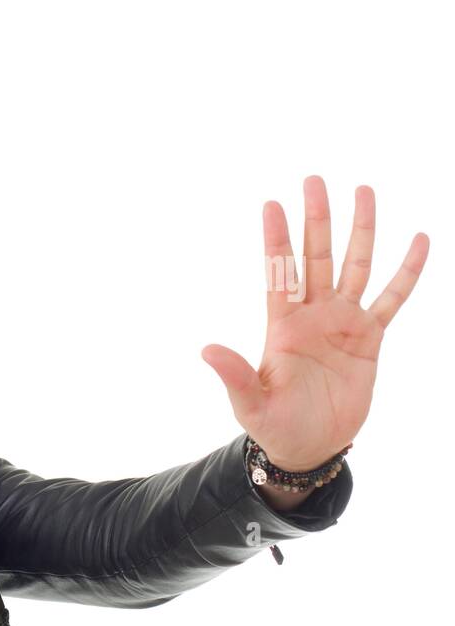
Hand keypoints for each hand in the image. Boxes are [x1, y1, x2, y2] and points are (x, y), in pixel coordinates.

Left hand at [201, 176, 428, 471]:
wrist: (308, 445)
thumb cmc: (274, 424)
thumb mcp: (250, 402)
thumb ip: (234, 375)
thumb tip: (206, 350)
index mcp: (282, 325)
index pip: (279, 273)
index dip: (276, 239)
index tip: (271, 204)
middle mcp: (313, 315)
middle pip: (317, 257)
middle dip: (316, 220)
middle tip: (314, 180)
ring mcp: (343, 322)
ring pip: (355, 266)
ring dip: (361, 230)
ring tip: (365, 190)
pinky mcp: (370, 338)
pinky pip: (392, 298)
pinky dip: (407, 271)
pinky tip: (419, 240)